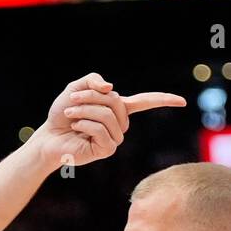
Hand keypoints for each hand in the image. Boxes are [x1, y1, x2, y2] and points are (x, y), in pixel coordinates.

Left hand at [30, 73, 184, 168]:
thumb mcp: (76, 88)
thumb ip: (94, 81)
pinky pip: (101, 130)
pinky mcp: (106, 150)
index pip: (145, 102)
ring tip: (70, 115)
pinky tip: (75, 127)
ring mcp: (114, 138)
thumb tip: (112, 89)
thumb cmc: (62, 114)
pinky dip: (85, 124)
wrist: (48, 137)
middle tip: (71, 101)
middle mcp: (119, 124)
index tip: (182, 101)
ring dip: (85, 111)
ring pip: (108, 116)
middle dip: (92, 98)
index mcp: (117, 108)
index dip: (163, 100)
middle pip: (117, 103)